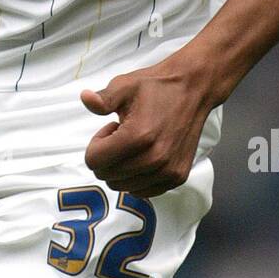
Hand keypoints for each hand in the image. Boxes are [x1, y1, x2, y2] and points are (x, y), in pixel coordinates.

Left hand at [80, 54, 213, 196]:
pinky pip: (143, 191)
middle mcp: (154, 158)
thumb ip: (102, 99)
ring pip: (123, 186)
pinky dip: (137, 177)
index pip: (94, 161)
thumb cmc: (156, 87)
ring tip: (136, 144)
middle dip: (107, 156)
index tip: (111, 128)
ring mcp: (167, 170)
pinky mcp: (177, 177)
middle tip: (122, 135)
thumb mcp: (124, 86)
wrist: (193, 89)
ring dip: (122, 168)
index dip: (96, 144)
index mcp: (138, 136)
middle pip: (106, 175)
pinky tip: (145, 154)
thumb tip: (85, 98)